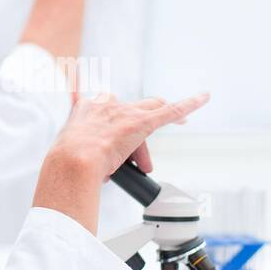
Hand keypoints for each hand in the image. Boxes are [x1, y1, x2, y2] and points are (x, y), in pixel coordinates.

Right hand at [35, 92, 209, 232]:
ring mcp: (126, 113)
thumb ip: (81, 153)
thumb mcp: (69, 153)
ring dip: (146, 144)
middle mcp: (107, 105)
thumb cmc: (67, 163)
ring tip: (143, 164)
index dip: (115, 128)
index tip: (115, 138)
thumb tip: (94, 170)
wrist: (72, 161)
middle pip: (130, 113)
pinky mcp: (143, 123)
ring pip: (149, 114)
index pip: (109, 113)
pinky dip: (190, 104)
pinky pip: (172, 111)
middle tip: (131, 162)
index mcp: (87, 109)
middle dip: (134, 138)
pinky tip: (204, 98)